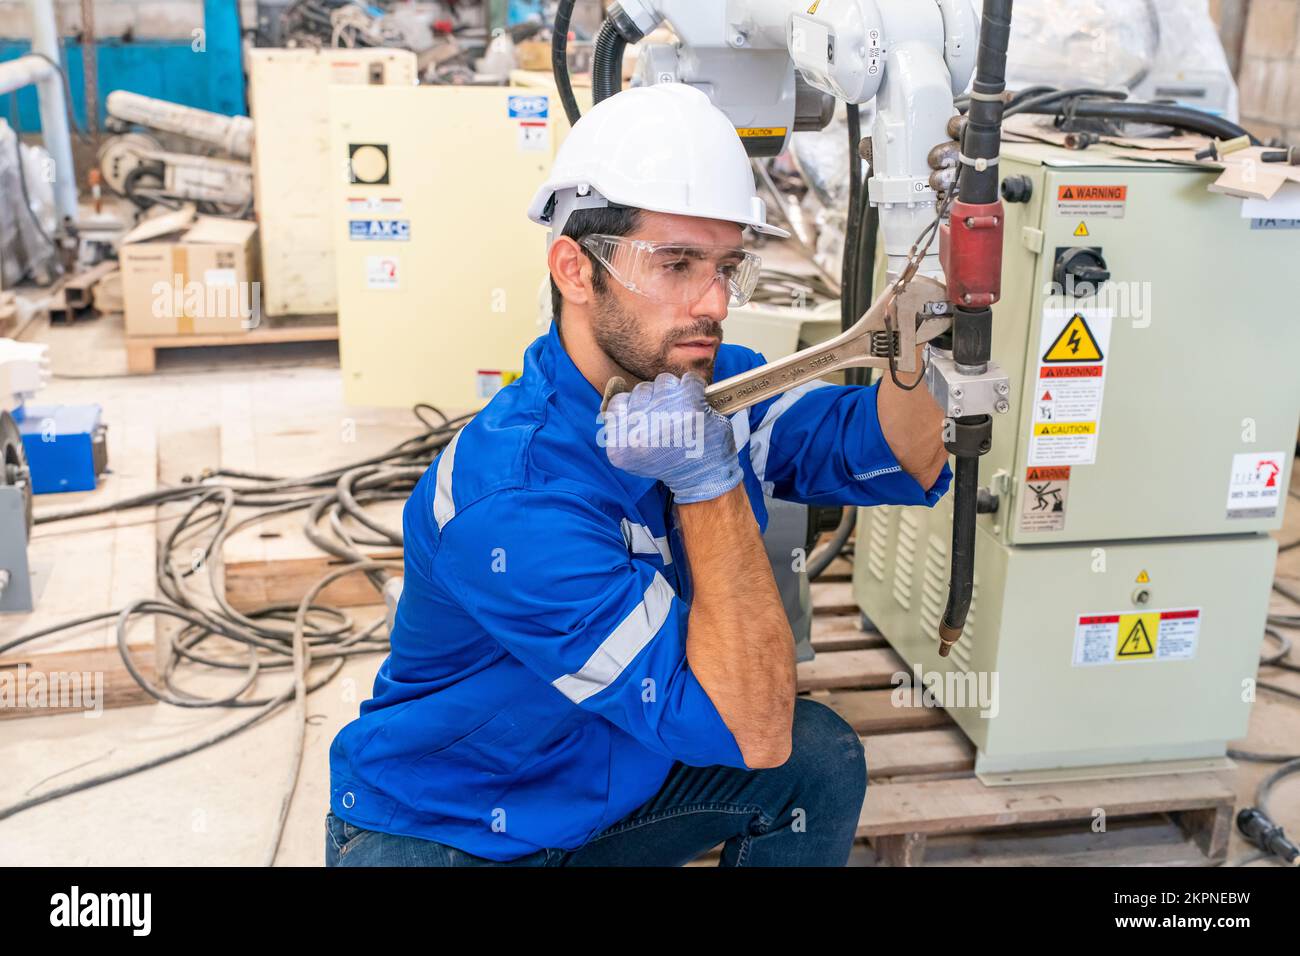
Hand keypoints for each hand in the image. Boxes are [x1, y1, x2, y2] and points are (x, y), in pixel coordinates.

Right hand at [600, 372, 742, 503]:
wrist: (707, 481)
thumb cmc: (672, 464)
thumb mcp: (634, 453)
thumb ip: (621, 423)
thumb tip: (615, 383)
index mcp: (619, 447)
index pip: (617, 403)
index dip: (636, 408)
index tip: (650, 423)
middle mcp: (638, 430)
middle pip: (641, 390)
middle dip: (656, 400)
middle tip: (670, 422)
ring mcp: (664, 416)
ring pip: (663, 381)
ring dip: (675, 393)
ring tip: (684, 415)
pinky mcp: (690, 405)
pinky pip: (689, 380)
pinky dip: (695, 389)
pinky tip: (697, 405)